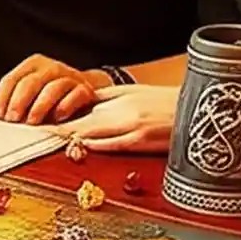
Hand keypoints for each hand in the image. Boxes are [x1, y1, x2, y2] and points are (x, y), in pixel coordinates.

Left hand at [0, 54, 103, 123]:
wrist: (86, 90)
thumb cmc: (49, 95)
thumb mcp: (31, 92)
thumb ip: (13, 98)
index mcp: (32, 65)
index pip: (12, 79)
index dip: (2, 98)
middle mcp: (51, 68)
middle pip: (31, 83)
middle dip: (19, 102)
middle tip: (12, 119)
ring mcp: (70, 77)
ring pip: (53, 88)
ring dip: (40, 106)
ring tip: (32, 122)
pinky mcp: (85, 89)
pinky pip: (75, 95)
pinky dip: (65, 107)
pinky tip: (57, 118)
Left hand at [49, 85, 176, 151]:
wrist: (200, 109)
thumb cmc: (168, 100)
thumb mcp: (134, 92)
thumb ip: (106, 98)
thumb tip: (80, 103)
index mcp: (121, 100)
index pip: (81, 109)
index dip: (59, 118)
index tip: (42, 123)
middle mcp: (123, 115)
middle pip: (83, 125)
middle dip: (61, 131)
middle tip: (40, 133)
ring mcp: (132, 131)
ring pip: (93, 137)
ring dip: (73, 140)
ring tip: (56, 140)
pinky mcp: (142, 144)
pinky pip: (111, 147)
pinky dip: (95, 147)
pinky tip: (82, 147)